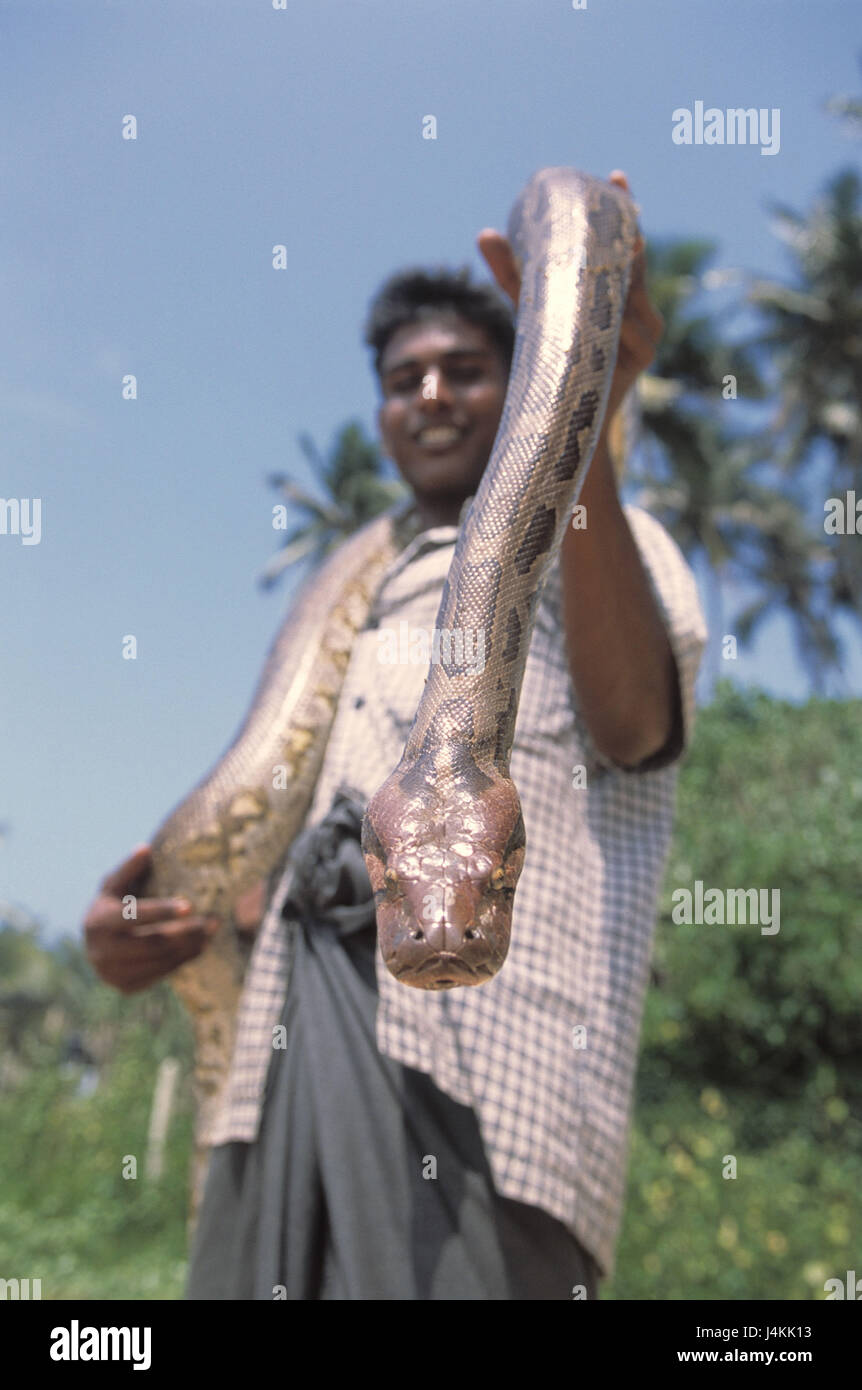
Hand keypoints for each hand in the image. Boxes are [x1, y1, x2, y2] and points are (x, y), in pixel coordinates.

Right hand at [83, 844, 219, 993]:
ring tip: (212, 930)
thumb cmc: (112, 904)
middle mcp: (100, 952)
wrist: (97, 943)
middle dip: (186, 932)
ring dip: (191, 947)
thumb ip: (130, 869)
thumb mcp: (115, 884)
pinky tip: (200, 945)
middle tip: (213, 920)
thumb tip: (145, 849)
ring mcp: (111, 974)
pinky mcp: (125, 988)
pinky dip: (183, 961)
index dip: (161, 911)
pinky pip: (160, 975)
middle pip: (152, 944)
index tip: (190, 905)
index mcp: (98, 922)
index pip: (133, 917)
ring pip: (160, 962)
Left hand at [477, 170, 662, 429]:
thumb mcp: (532, 311)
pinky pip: (630, 330)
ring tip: (620, 250)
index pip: (626, 244)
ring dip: (624, 278)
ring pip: (632, 296)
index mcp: (621, 291)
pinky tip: (613, 313)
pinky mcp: (642, 358)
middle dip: (626, 242)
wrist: (568, 417)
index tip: (617, 176)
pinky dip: (621, 319)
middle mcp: (640, 309)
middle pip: (634, 264)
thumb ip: (512, 275)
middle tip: (618, 220)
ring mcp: (646, 334)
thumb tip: (484, 233)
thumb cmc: (554, 356)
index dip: (625, 209)